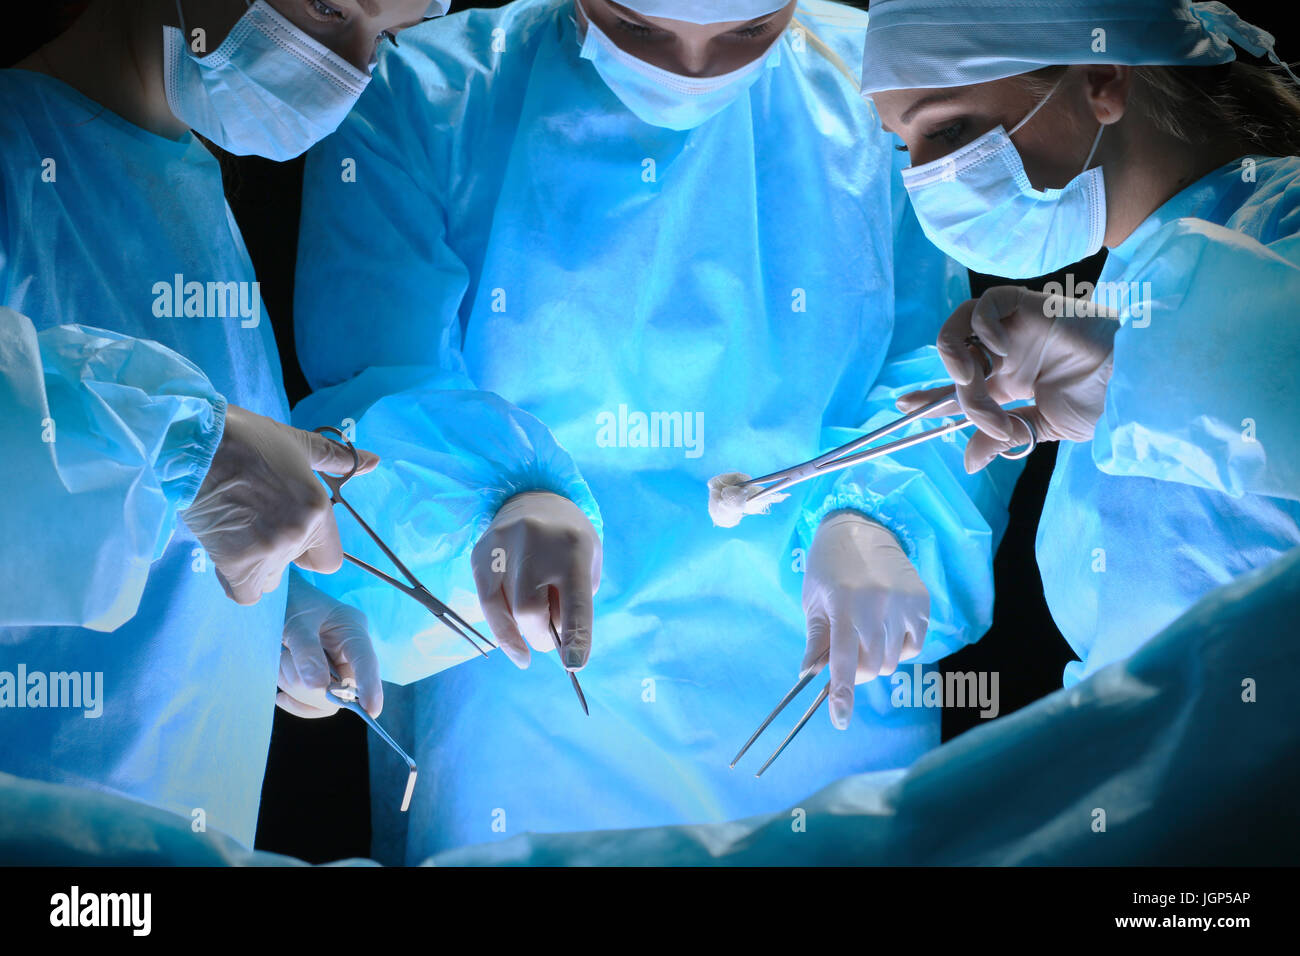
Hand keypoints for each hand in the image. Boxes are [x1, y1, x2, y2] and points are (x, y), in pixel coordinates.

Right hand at [181, 405, 378, 603]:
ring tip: (240, 532)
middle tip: (259, 521)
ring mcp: (265, 551)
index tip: (291, 527)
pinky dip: (240, 581)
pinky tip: (230, 553)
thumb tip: (374, 462)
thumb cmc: (246, 439)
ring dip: (260, 565)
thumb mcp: (297, 444)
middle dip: (283, 552)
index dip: (312, 548)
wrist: (193, 443)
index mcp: (317, 510)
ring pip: (270, 581)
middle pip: (297, 568)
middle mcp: (296, 536)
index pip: (329, 560)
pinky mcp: (233, 562)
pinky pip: (245, 594)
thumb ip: (335, 459)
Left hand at [277, 573, 382, 718]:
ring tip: (280, 659)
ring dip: (295, 686)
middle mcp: (349, 652)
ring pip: (324, 698)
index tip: (372, 710)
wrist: (276, 599)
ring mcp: (335, 668)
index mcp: (352, 631)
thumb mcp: (295, 622)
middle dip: (310, 686)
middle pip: (343, 689)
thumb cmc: (290, 601)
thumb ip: (306, 652)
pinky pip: (315, 703)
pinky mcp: (321, 679)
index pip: (366, 662)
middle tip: (284, 661)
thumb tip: (318, 687)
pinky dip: (296, 701)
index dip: (370, 687)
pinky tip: (281, 696)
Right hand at [471, 492, 601, 671]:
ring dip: (519, 636)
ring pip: (504, 610)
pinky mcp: (479, 554)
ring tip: (528, 644)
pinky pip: (485, 602)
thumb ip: (575, 602)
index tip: (574, 665)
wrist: (535, 496)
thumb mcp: (588, 563)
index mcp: (573, 549)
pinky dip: (499, 626)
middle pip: (531, 611)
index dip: (575, 637)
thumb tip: (558, 645)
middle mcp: (535, 545)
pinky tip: (510, 638)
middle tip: (549, 642)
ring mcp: (501, 546)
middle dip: (541, 638)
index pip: (575, 602)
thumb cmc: (569, 540)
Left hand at [802, 512, 928, 729]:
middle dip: (857, 672)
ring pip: (892, 661)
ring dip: (877, 659)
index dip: (842, 695)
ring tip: (865, 632)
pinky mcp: (922, 603)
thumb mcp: (813, 599)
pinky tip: (887, 628)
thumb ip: (815, 640)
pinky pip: (913, 646)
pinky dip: (899, 648)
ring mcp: (903, 605)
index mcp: (844, 605)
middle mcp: (877, 606)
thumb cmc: (828, 564)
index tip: (840, 720)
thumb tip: (809, 676)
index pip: (843, 661)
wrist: (864, 525)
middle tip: (846, 655)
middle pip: (872, 667)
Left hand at [898, 286, 1118, 471]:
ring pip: (956, 329)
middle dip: (961, 396)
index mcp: (1005, 381)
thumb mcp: (1044, 428)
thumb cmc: (1094, 397)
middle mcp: (1000, 353)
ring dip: (956, 359)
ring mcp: (1008, 327)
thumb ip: (1005, 438)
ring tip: (975, 379)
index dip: (929, 397)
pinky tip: (1002, 351)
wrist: (1126, 375)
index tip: (903, 406)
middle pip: (955, 365)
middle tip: (987, 414)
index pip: (956, 386)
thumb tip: (969, 463)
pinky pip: (982, 305)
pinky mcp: (1020, 304)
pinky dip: (982, 329)